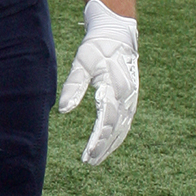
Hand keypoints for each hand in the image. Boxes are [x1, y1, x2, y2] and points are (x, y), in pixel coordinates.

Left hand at [58, 0, 138, 165]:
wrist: (118, 33)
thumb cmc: (97, 47)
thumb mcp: (82, 63)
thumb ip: (74, 86)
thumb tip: (64, 111)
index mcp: (116, 89)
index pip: (106, 122)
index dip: (97, 141)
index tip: (87, 155)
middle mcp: (127, 97)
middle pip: (115, 129)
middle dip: (103, 148)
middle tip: (89, 163)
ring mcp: (131, 98)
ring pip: (122, 128)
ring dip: (110, 145)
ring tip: (97, 159)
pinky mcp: (131, 97)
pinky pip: (125, 121)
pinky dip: (117, 135)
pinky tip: (109, 143)